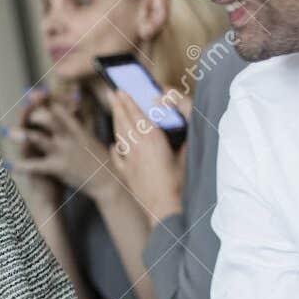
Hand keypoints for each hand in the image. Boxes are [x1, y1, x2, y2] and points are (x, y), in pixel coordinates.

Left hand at [10, 91, 118, 199]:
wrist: (108, 182)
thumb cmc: (100, 160)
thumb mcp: (91, 138)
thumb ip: (82, 123)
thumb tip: (76, 108)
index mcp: (77, 129)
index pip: (60, 110)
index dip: (46, 101)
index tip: (33, 95)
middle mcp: (69, 137)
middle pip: (49, 118)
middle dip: (34, 113)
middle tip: (22, 112)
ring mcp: (63, 152)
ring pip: (39, 139)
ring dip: (22, 135)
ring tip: (9, 132)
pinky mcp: (58, 168)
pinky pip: (36, 165)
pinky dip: (21, 166)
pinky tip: (9, 165)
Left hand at [107, 89, 186, 222]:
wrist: (164, 208)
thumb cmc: (179, 182)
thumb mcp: (186, 154)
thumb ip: (183, 136)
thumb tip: (181, 123)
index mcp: (153, 138)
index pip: (137, 114)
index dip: (129, 101)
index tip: (122, 90)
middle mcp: (137, 146)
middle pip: (125, 121)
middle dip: (118, 106)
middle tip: (112, 93)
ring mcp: (129, 160)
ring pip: (120, 136)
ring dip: (116, 121)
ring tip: (114, 109)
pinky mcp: (126, 174)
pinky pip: (117, 156)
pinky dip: (115, 147)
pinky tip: (114, 144)